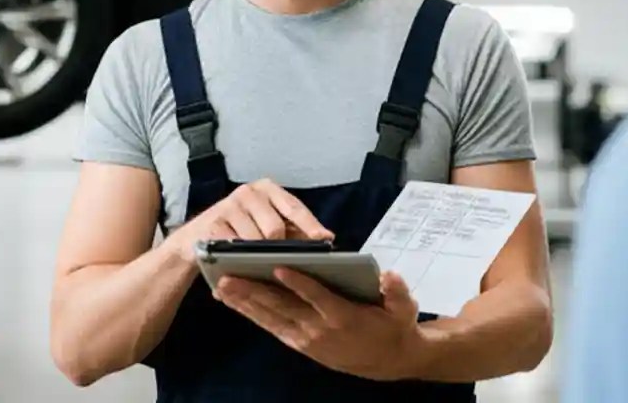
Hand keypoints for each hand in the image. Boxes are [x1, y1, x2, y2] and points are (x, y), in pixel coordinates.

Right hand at [165, 179, 333, 263]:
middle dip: (280, 249)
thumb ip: (294, 229)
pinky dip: (240, 260)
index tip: (325, 240)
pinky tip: (239, 265)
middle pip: (276, 228)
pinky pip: (235, 248)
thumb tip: (326, 238)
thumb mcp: (267, 225)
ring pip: (256, 240)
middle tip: (282, 263)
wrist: (194, 241)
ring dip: (258, 257)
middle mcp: (249, 192)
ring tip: (257, 265)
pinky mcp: (213, 223)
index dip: (311, 226)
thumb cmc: (240, 233)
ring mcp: (229, 205)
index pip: (294, 207)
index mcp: (267, 189)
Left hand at [215, 269, 424, 381]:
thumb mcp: (404, 308)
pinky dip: (251, 314)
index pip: (318, 296)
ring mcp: (306, 338)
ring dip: (246, 302)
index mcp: (344, 315)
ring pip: (271, 317)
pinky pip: (271, 327)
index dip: (299, 283)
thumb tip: (390, 276)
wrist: (389, 361)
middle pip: (283, 307)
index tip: (280, 267)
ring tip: (223, 287)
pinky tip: (233, 302)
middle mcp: (320, 328)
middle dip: (255, 291)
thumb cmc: (393, 325)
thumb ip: (397, 291)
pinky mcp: (299, 343)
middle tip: (230, 275)